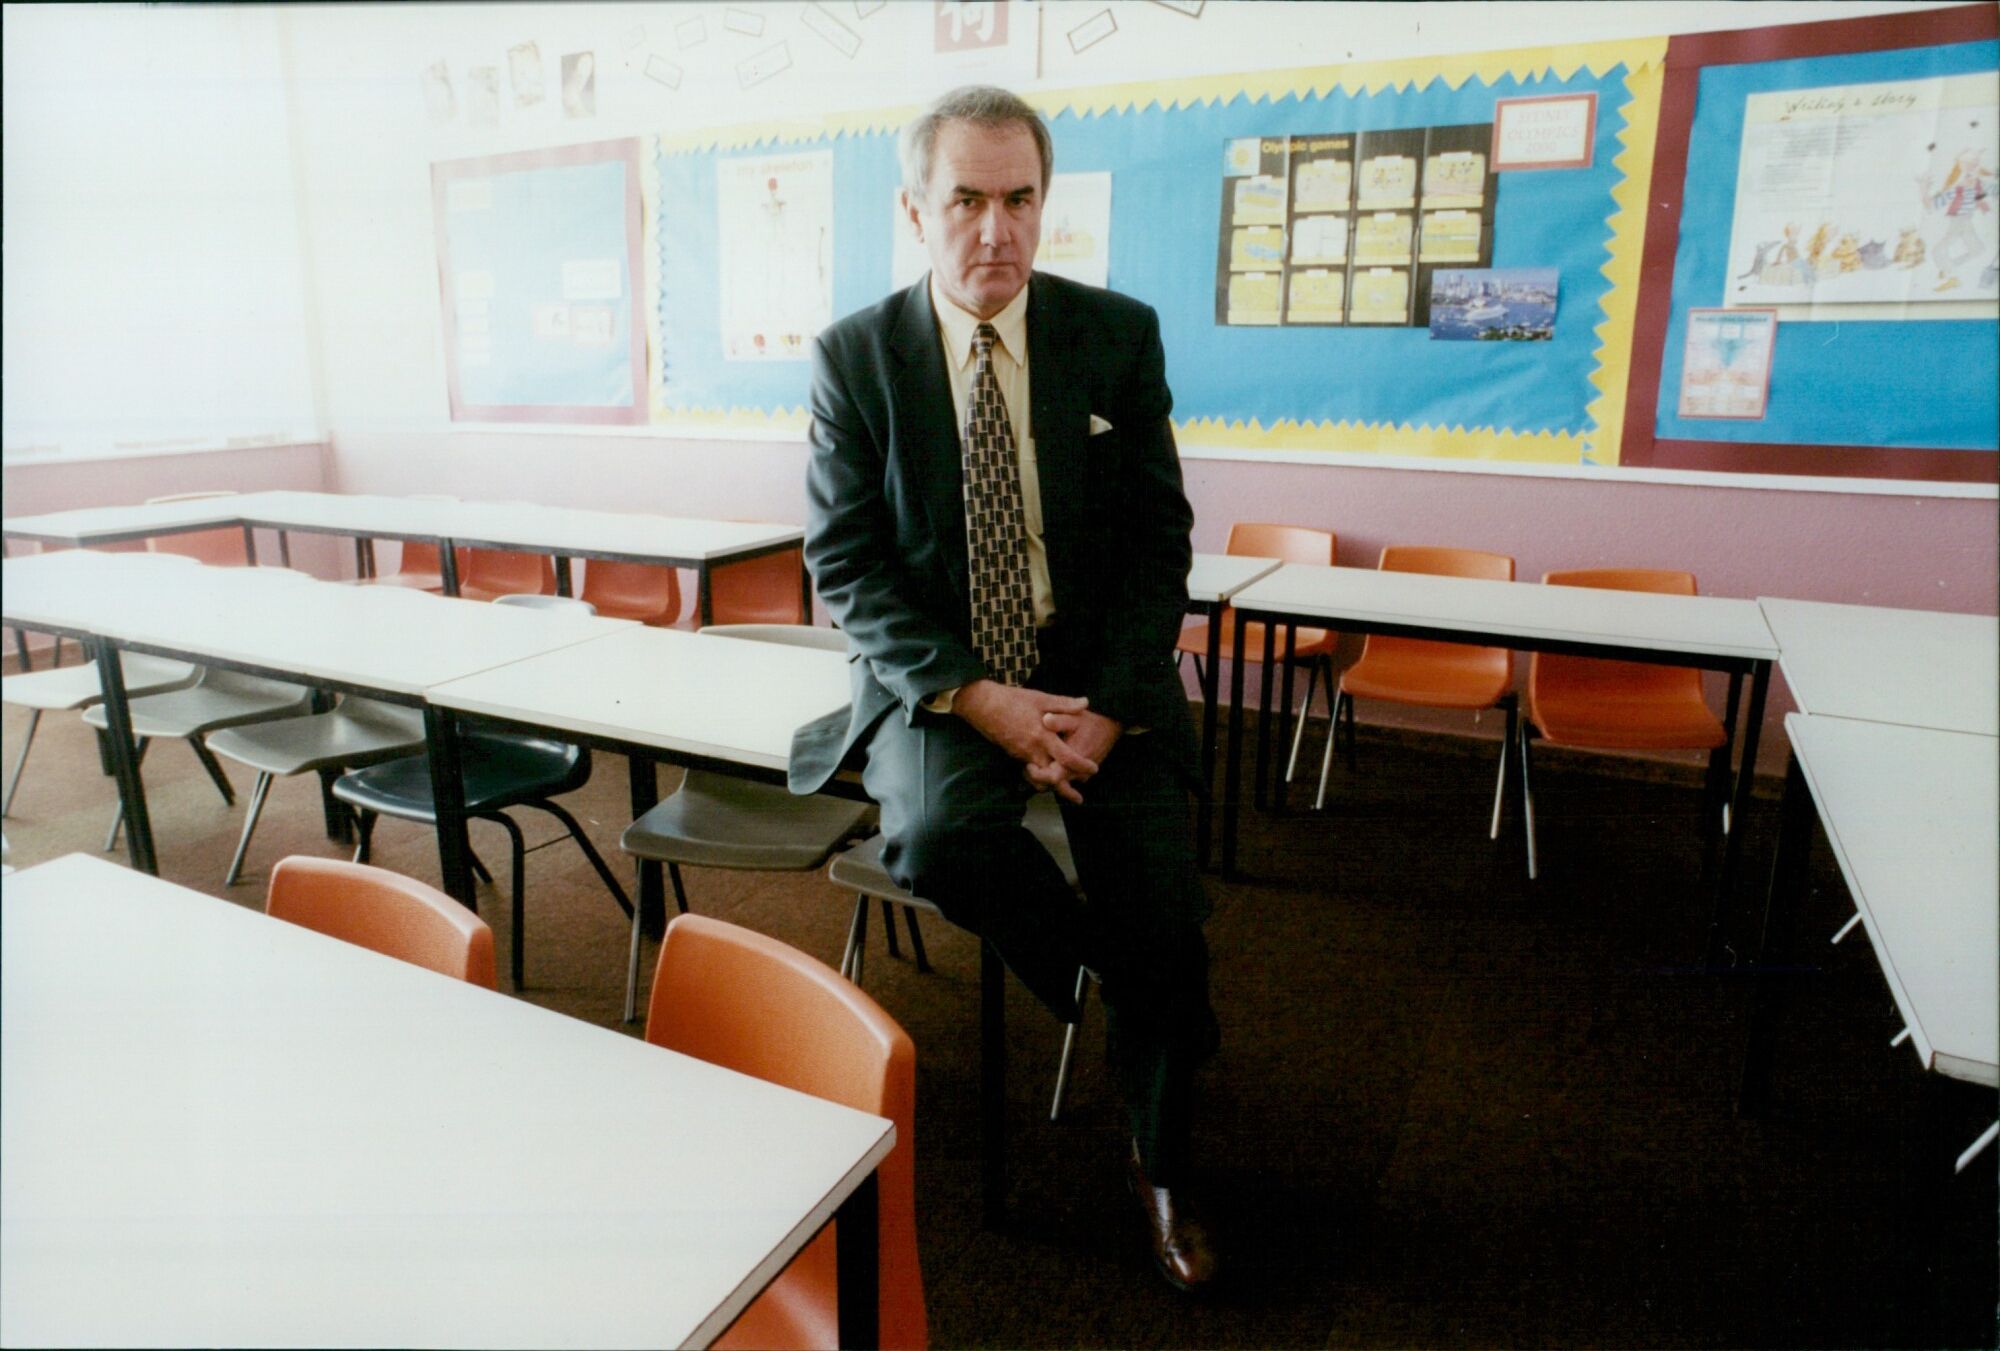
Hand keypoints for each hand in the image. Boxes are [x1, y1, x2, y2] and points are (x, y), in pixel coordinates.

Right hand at [954, 680, 1098, 799]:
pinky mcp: (1014, 755)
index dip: (1081, 765)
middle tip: (1078, 797)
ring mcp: (1021, 755)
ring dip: (1051, 784)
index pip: (1066, 757)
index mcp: (1043, 736)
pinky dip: (1039, 776)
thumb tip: (1086, 703)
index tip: (1094, 769)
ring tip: (1064, 788)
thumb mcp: (1041, 699)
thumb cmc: (1012, 700)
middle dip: (1065, 789)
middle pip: (1052, 778)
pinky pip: (1029, 771)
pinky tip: (1046, 774)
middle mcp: (1032, 750)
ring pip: (1039, 778)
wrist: (982, 706)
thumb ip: (1064, 704)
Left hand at [1034, 706, 1122, 795]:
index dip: (1038, 774)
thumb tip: (1046, 719)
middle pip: (1052, 785)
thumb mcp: (1074, 717)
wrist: (1109, 726)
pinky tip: (1042, 766)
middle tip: (1025, 767)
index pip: (1053, 778)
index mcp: (1074, 759)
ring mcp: (1080, 775)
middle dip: (1037, 779)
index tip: (1028, 765)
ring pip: (1057, 785)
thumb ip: (1060, 720)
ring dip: (1043, 778)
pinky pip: (1064, 781)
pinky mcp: (1080, 775)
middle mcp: (1078, 772)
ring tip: (1030, 767)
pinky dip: (1052, 776)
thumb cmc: (1090, 721)